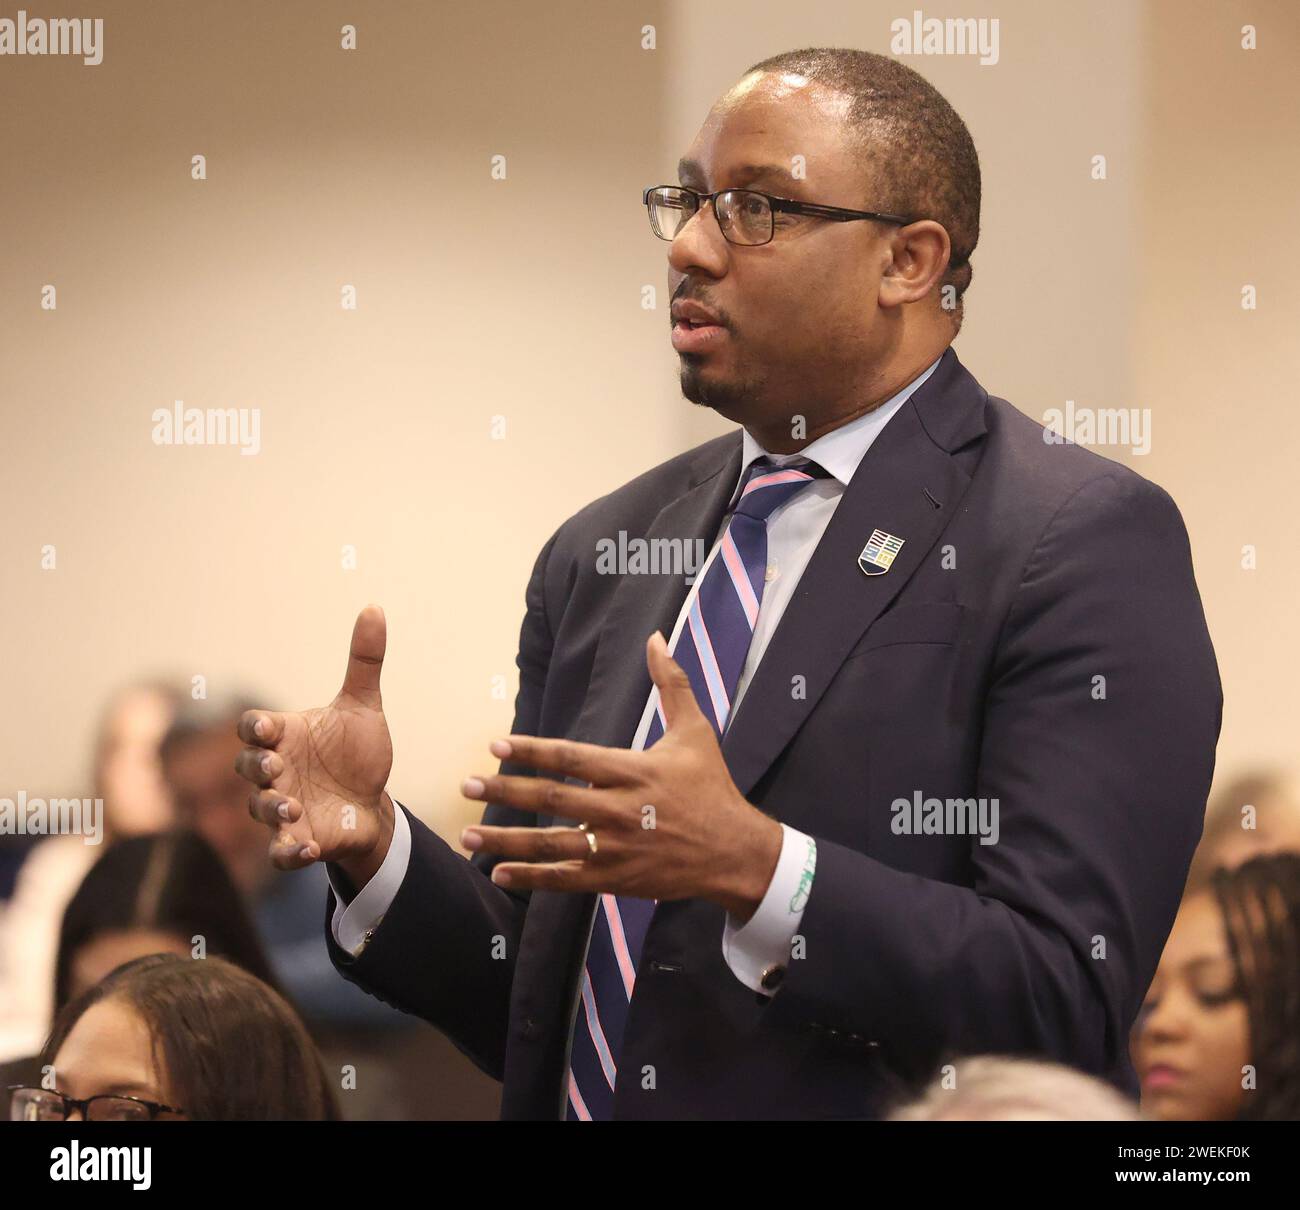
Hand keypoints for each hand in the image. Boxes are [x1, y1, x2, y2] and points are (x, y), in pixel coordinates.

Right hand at [235, 605, 394, 883]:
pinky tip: (305, 850)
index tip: (270, 727)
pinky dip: (287, 852)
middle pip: (248, 767)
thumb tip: (375, 607)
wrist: (372, 801)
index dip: (255, 727)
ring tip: (293, 808)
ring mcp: (283, 807)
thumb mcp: (364, 706)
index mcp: (286, 736)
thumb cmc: (357, 752)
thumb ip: (364, 661)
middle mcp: (277, 772)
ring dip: (271, 809)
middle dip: (258, 767)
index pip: (253, 727)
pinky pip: (281, 852)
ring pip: (260, 809)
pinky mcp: (298, 841)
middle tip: (278, 768)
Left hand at [459, 632, 782, 921]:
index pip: (572, 758)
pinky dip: (533, 877)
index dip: (532, 752)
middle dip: (504, 793)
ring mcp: (616, 848)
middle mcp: (619, 809)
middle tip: (465, 787)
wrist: (733, 850)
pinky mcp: (617, 878)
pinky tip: (500, 873)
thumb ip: (671, 682)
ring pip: (552, 843)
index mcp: (633, 771)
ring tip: (467, 835)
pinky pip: (567, 880)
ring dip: (506, 841)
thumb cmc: (711, 786)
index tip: (495, 747)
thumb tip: (657, 637)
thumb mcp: (696, 730)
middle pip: (552, 800)